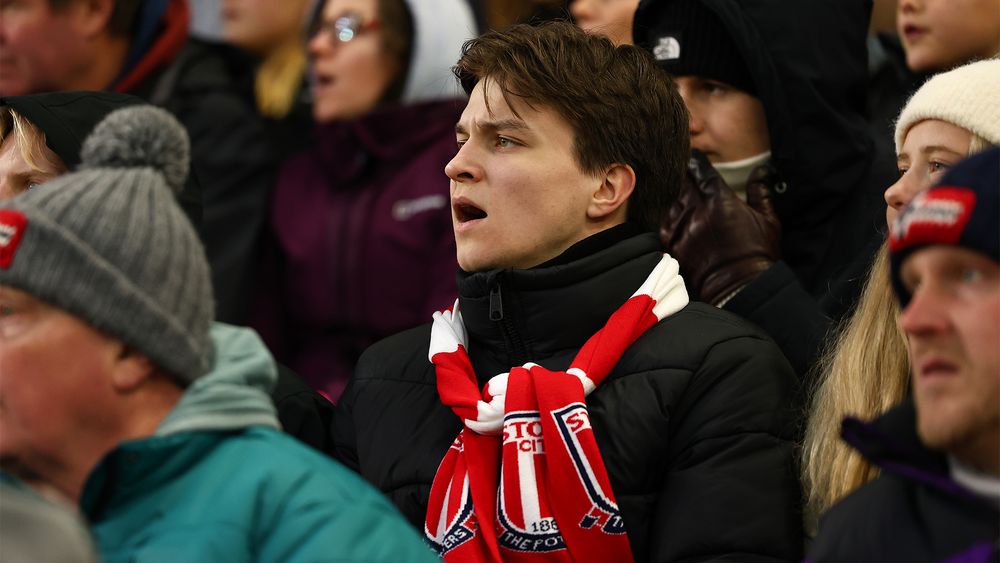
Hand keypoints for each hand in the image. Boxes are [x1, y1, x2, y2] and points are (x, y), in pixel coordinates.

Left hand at [659, 151, 781, 304]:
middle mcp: (696, 211)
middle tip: (690, 178)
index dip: (696, 162)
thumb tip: (763, 169)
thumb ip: (760, 190)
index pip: (700, 170)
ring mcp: (681, 228)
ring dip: (679, 199)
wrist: (739, 287)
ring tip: (688, 202)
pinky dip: (671, 218)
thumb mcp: (767, 219)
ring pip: (672, 202)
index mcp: (719, 200)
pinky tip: (680, 220)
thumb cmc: (757, 254)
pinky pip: (664, 223)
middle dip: (687, 179)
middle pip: (683, 184)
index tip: (695, 158)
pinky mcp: (672, 245)